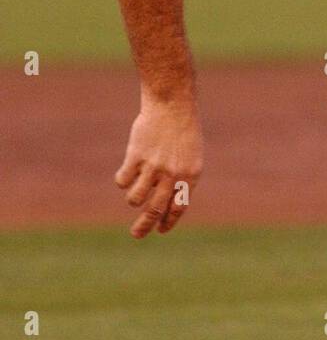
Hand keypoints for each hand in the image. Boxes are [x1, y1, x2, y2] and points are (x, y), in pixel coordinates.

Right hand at [115, 95, 202, 237]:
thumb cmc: (183, 131)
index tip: (160, 230)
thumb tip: (165, 205)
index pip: (178, 208)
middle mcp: (172, 175)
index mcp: (190, 176)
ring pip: (135, 198)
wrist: (172, 105)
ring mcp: (153, 166)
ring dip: (133, 198)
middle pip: (155, 209)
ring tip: (135, 190)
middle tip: (136, 235)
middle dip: (144, 226)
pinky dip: (122, 181)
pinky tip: (127, 172)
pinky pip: (123, 181)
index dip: (168, 221)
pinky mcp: (136, 157)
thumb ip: (181, 180)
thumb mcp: (191, 157)